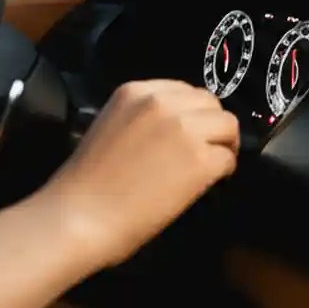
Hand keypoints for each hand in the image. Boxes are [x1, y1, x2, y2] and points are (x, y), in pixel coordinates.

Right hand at [42, 80, 238, 268]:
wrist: (80, 217)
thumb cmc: (86, 185)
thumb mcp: (111, 128)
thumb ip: (143, 119)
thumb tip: (175, 130)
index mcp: (136, 91)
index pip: (185, 91)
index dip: (192, 114)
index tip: (189, 134)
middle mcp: (162, 103)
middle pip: (211, 104)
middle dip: (212, 126)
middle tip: (205, 151)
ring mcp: (184, 130)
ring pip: (228, 126)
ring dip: (223, 145)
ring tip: (210, 167)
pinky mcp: (200, 162)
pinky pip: (228, 158)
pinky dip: (224, 172)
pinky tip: (208, 185)